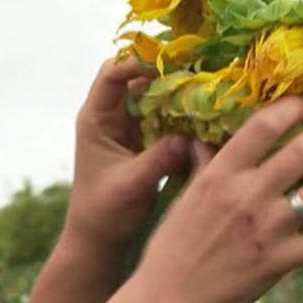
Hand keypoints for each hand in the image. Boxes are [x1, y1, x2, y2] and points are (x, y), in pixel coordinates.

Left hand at [58, 58, 192, 257]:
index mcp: (96, 120)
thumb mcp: (131, 186)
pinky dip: (184, 114)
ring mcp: (130, 127)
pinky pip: (167, 116)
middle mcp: (111, 116)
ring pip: (156, 95)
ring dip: (178, 92)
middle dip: (165, 71)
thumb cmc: (104, 213)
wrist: (100, 239)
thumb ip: (158, 159)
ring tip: (207, 89)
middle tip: (196, 70)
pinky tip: (206, 115)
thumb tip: (188, 137)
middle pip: (137, 77)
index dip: (136, 63)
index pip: (111, 75)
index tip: (167, 64)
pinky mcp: (147, 140)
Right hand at [133, 99, 302, 302]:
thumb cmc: (171, 248)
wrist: (169, 299)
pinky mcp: (280, 260)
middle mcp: (247, 196)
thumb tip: (204, 136)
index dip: (289, 109)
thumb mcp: (184, 197)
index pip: (261, 129)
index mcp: (219, 176)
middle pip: (300, 153)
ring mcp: (267, 229)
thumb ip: (203, 165)